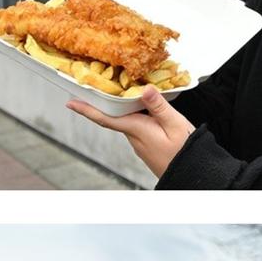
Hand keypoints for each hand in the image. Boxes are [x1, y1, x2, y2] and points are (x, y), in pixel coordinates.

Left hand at [64, 84, 194, 177]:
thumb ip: (159, 106)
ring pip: (125, 120)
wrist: (192, 174)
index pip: (105, 118)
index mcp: (136, 130)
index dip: (87, 110)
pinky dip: (132, 112)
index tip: (70, 103)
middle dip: (101, 102)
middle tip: (91, 86)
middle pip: (113, 116)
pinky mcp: (147, 144)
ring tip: (115, 88)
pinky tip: (138, 104)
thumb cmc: (185, 151)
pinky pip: (135, 124)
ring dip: (118, 106)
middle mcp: (133, 136)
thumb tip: (145, 89)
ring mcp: (139, 142)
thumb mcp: (174, 124)